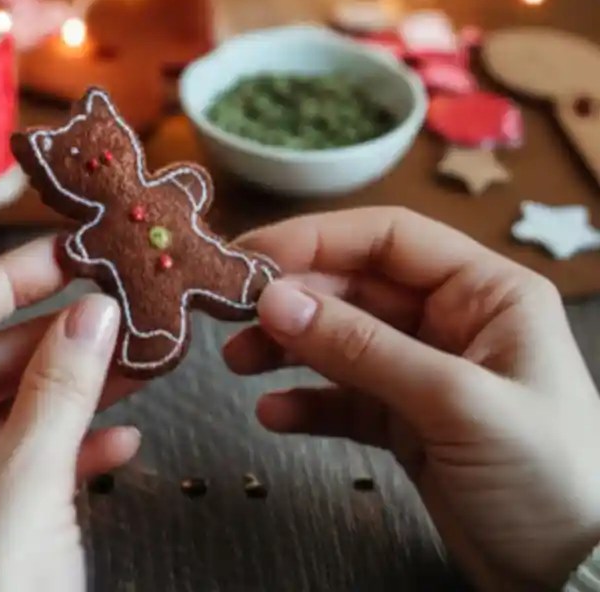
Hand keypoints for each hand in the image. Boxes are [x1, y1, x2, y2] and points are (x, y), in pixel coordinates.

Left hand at [0, 238, 143, 591]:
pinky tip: (119, 444)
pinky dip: (63, 449)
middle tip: (124, 311)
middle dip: (54, 339)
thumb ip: (60, 389)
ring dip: (69, 392)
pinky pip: (11, 462)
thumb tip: (94, 309)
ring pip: (2, 412)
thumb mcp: (27, 485)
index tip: (72, 248)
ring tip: (141, 366)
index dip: (9, 276)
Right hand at [227, 207, 599, 590]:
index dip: (317, 240)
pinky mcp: (407, 423)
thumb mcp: (455, 402)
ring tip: (237, 361)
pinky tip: (274, 413)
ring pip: (339, 341)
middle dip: (292, 299)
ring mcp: (427, 373)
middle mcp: (454, 322)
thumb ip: (362, 348)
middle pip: (354, 287)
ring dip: (286, 347)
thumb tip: (275, 300)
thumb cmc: (548, 476)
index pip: (389, 239)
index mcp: (487, 293)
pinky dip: (306, 402)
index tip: (252, 257)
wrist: (573, 575)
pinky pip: (342, 398)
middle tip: (231, 314)